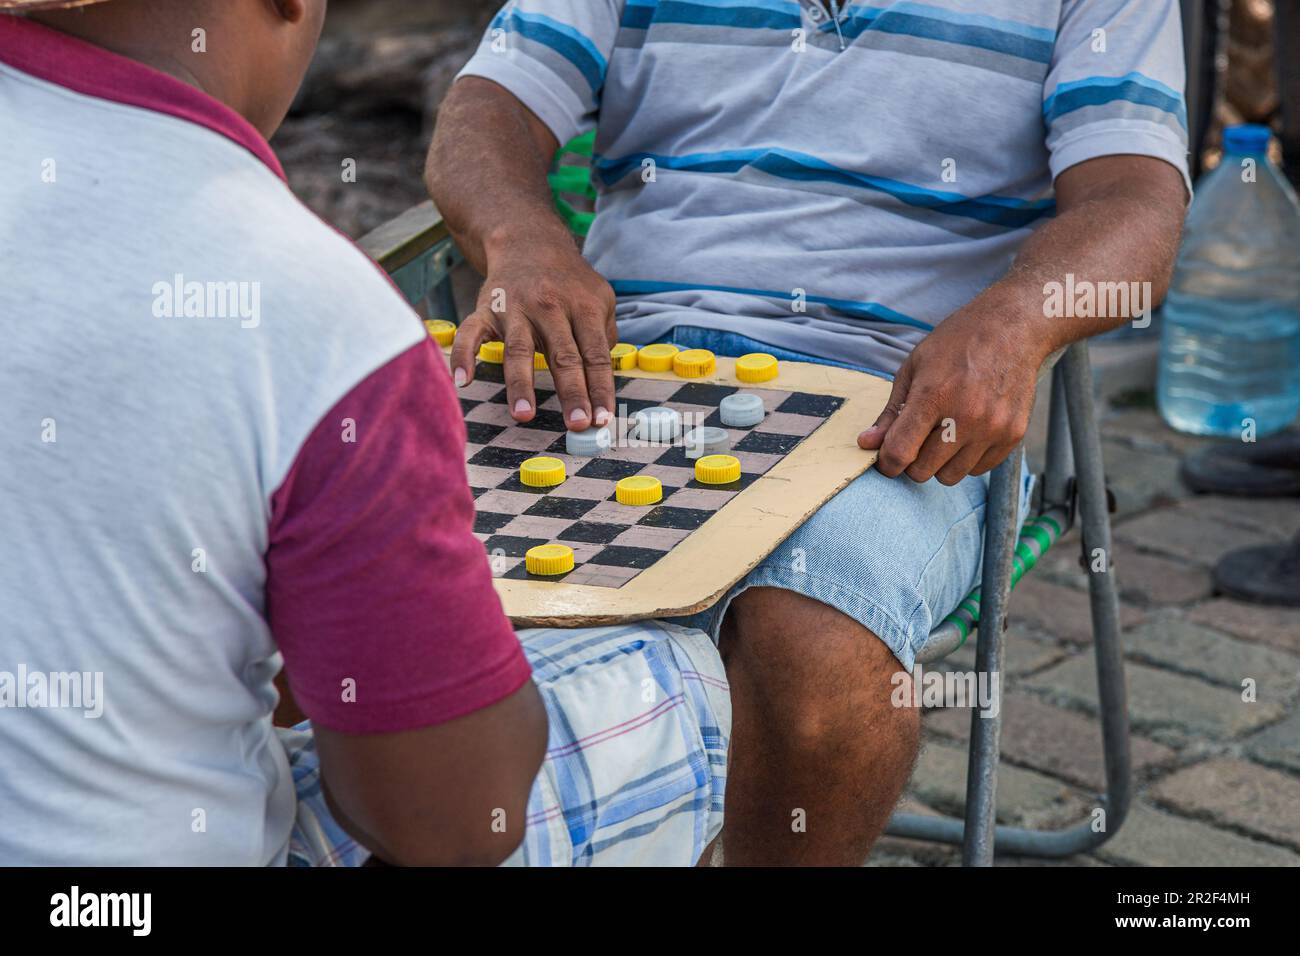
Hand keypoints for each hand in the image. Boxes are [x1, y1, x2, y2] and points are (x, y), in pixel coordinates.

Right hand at [450, 240, 617, 430]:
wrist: (528, 242)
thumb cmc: (568, 282)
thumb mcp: (600, 298)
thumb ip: (604, 336)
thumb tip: (602, 381)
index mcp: (582, 307)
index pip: (595, 355)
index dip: (600, 389)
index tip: (602, 419)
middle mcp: (550, 306)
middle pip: (563, 356)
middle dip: (571, 392)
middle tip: (577, 424)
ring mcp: (515, 308)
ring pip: (518, 350)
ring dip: (521, 384)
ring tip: (524, 415)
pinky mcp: (486, 308)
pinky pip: (470, 333)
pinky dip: (463, 356)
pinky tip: (463, 381)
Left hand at [857, 299, 1050, 484]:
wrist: (1012, 327)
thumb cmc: (957, 343)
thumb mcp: (913, 368)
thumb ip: (891, 412)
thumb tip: (867, 444)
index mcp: (934, 396)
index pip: (900, 453)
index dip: (887, 462)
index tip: (887, 457)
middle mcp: (966, 417)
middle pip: (923, 472)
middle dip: (912, 461)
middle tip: (917, 439)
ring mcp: (992, 428)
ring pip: (950, 476)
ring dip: (940, 463)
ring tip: (944, 433)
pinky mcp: (1012, 435)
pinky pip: (978, 470)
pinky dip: (967, 459)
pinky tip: (967, 432)